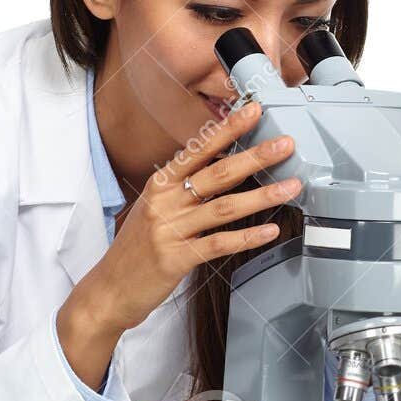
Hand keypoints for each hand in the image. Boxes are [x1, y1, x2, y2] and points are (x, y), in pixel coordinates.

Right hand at [57, 103, 297, 384]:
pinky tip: (270, 231)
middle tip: (285, 144)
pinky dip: (247, 237)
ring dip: (262, 196)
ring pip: (224, 207)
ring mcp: (170, 230)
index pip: (198, 149)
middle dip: (255, 156)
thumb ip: (183, 190)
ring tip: (291, 187)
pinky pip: (218, 243)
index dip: (227, 129)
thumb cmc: (135, 250)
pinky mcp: (176, 258)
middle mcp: (165, 202)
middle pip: (217, 173)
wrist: (109, 289)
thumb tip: (223, 170)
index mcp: (159, 184)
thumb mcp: (154, 209)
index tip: (253, 111)